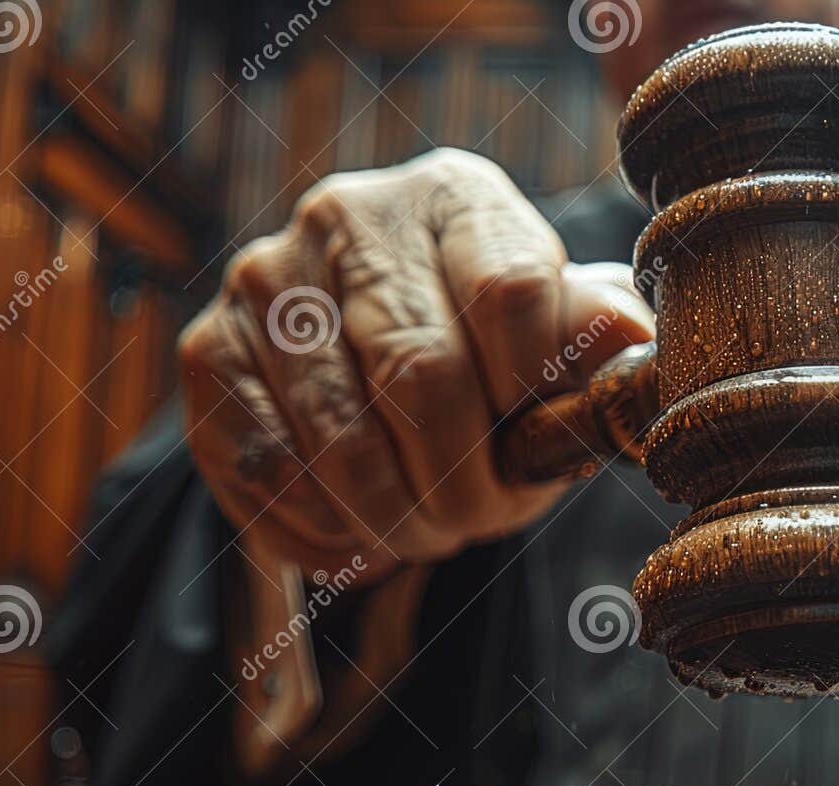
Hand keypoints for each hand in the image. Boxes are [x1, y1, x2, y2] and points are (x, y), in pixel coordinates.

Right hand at [177, 149, 654, 580]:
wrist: (373, 347)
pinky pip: (268, 470)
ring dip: (395, 519)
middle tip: (481, 523)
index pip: (510, 291)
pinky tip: (359, 535)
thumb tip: (630, 344)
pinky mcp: (208, 348)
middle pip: (420, 372)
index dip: (534, 393)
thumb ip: (595, 339)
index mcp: (456, 196)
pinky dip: (324, 530)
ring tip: (427, 535)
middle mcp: (351, 216)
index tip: (541, 444)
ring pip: (339, 438)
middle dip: (464, 482)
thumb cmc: (493, 349)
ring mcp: (266, 277)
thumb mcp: (559, 334)